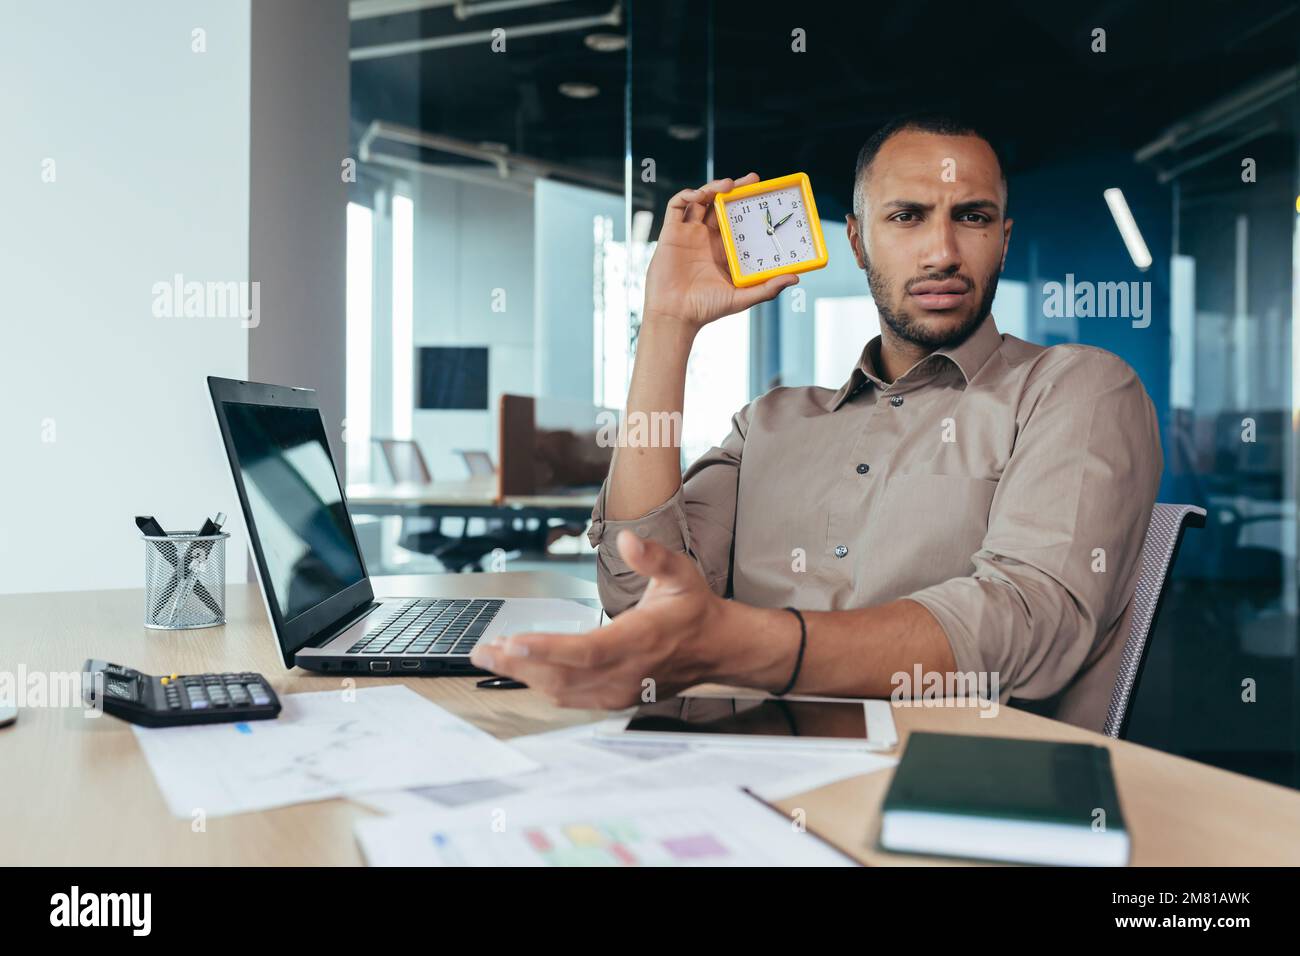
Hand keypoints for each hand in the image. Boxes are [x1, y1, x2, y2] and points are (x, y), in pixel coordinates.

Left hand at [469, 530, 728, 708]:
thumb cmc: (693, 610)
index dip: (547, 650)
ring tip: (492, 658)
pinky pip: (570, 697)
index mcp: (639, 640)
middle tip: (483, 651)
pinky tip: (520, 671)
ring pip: (562, 691)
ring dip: (523, 676)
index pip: (586, 651)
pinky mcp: (614, 699)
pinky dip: (541, 685)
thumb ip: (653, 557)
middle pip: (563, 676)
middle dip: (518, 664)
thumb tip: (627, 540)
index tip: (513, 643)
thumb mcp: (680, 573)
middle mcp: (626, 672)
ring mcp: (619, 691)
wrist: (716, 648)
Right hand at [643, 173, 799, 331]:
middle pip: (720, 204)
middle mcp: (706, 238)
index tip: (763, 195)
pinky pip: (676, 206)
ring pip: (700, 200)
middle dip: (734, 189)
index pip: (737, 220)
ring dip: (712, 188)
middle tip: (752, 180)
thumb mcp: (742, 298)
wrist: (675, 315)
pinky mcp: (671, 233)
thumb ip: (767, 288)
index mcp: (723, 249)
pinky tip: (698, 195)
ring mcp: (688, 234)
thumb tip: (795, 277)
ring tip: (728, 185)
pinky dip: (686, 195)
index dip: (747, 205)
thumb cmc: (706, 309)